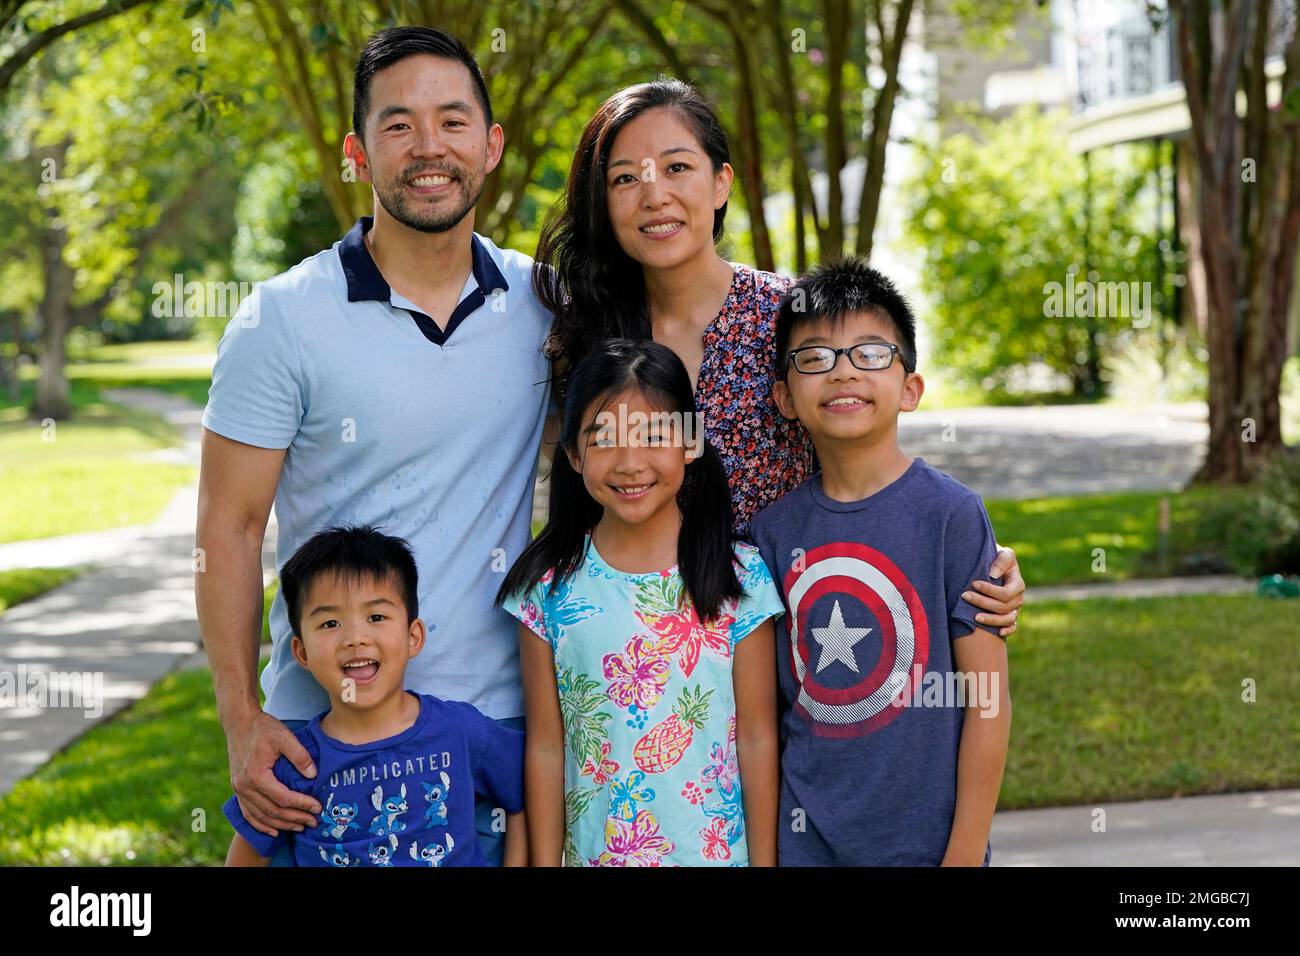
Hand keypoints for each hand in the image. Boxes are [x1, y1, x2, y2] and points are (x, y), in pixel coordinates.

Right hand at [228, 710, 320, 836]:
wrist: (239, 723)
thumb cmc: (263, 728)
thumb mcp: (284, 736)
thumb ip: (300, 756)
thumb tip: (314, 775)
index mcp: (257, 775)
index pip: (284, 798)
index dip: (302, 805)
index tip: (318, 807)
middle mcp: (245, 787)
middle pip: (273, 811)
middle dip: (295, 819)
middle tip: (314, 822)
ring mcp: (239, 790)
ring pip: (261, 816)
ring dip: (281, 825)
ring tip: (300, 827)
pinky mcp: (238, 789)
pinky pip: (248, 813)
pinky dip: (261, 825)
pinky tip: (273, 831)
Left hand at [963, 544, 1024, 636]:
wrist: (992, 564)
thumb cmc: (996, 557)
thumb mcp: (1003, 553)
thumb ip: (1001, 561)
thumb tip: (993, 575)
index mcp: (1018, 584)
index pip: (1005, 593)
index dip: (990, 590)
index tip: (973, 583)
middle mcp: (1018, 598)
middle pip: (1003, 607)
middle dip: (983, 602)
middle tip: (965, 596)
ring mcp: (1014, 609)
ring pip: (1007, 620)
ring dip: (991, 620)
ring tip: (974, 617)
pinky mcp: (1010, 616)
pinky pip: (1012, 627)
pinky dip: (1007, 631)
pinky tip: (998, 633)